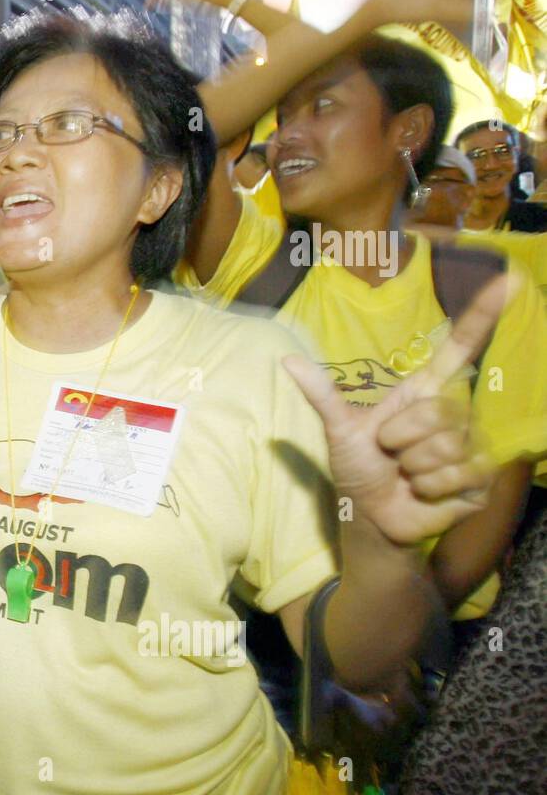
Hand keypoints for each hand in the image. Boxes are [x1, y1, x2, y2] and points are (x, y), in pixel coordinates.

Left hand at [284, 275, 510, 545]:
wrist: (370, 515)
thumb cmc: (359, 467)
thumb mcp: (339, 429)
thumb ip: (322, 394)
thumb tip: (287, 360)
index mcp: (425, 394)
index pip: (460, 348)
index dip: (482, 316)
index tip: (507, 279)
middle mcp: (455, 414)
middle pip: (438, 411)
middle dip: (401, 438)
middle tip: (391, 453)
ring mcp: (472, 446)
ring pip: (446, 446)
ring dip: (413, 466)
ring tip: (406, 473)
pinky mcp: (480, 479)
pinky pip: (457, 474)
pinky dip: (428, 487)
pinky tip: (423, 491)